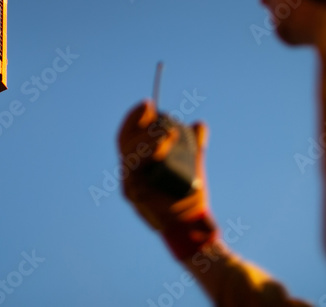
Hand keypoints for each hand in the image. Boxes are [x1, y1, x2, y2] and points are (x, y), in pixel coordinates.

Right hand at [117, 100, 216, 258]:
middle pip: (125, 142)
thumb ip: (195, 144)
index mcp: (138, 159)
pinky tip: (158, 153)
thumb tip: (200, 124)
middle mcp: (129, 170)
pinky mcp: (136, 197)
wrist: (192, 222)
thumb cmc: (187, 194)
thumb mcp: (192, 163)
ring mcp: (130, 184)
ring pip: (129, 157)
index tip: (149, 104)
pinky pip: (135, 175)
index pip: (128, 133)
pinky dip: (145, 162)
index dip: (135, 117)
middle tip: (162, 119)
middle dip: (141, 127)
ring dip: (146, 142)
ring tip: (167, 135)